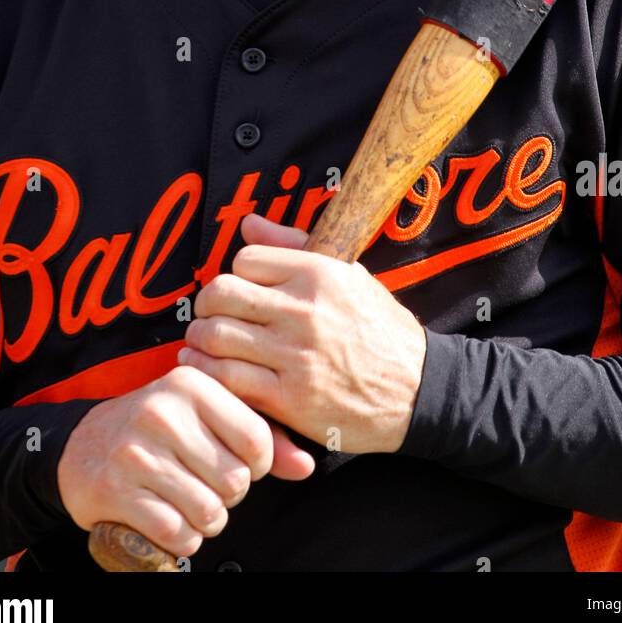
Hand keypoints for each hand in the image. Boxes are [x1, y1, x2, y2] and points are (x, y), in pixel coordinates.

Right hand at [56, 364, 315, 560]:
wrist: (83, 446)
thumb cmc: (161, 429)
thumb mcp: (207, 416)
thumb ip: (261, 437)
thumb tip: (305, 467)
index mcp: (192, 384)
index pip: (257, 440)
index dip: (258, 465)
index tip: (238, 463)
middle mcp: (163, 412)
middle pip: (236, 481)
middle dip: (229, 495)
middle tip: (208, 485)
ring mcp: (136, 452)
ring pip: (209, 512)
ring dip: (206, 520)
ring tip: (190, 503)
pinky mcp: (116, 490)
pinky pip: (176, 533)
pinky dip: (181, 538)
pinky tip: (170, 520)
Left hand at [178, 213, 427, 454]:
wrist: (419, 390)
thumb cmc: (382, 330)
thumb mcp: (351, 276)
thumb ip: (293, 247)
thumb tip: (248, 224)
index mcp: (319, 274)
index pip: (245, 260)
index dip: (236, 274)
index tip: (239, 292)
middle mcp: (304, 310)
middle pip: (220, 294)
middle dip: (207, 305)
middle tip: (210, 316)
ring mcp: (295, 355)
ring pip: (216, 337)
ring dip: (201, 341)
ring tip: (206, 345)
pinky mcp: (290, 399)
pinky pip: (229, 380)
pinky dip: (211, 376)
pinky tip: (213, 374)